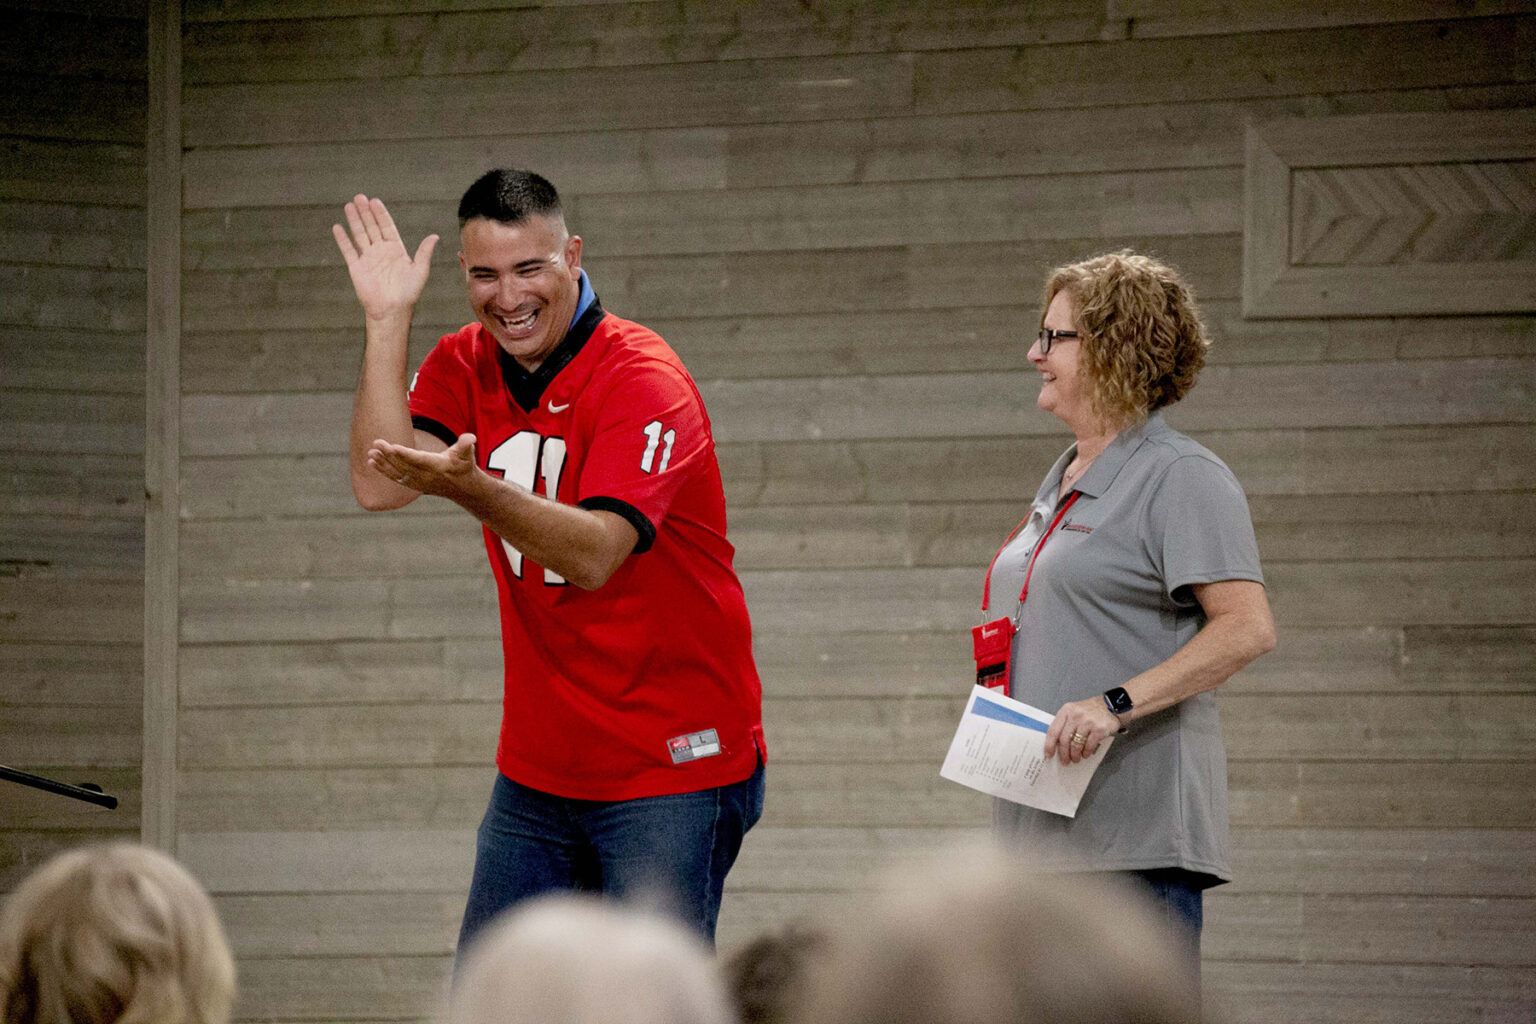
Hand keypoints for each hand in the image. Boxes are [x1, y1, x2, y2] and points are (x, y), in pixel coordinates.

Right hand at [332, 194, 438, 320]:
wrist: (392, 310)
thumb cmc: (408, 293)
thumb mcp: (420, 270)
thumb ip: (424, 252)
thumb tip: (435, 236)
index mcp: (396, 250)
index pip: (387, 227)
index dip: (381, 214)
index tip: (375, 201)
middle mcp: (381, 252)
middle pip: (372, 227)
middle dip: (366, 212)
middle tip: (359, 197)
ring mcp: (368, 259)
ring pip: (359, 235)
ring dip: (354, 220)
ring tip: (349, 205)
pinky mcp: (356, 268)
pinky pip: (348, 251)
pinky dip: (343, 240)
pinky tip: (337, 227)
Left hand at [367, 433, 479, 500]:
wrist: (463, 488)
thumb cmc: (464, 466)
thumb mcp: (467, 454)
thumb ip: (466, 445)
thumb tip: (471, 438)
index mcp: (437, 466)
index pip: (418, 459)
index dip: (405, 454)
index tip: (391, 446)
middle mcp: (426, 476)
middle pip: (404, 464)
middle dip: (389, 454)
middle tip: (376, 443)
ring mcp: (419, 482)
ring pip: (397, 472)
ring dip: (383, 463)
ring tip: (371, 454)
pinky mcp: (414, 485)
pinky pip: (396, 478)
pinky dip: (384, 471)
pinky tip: (372, 462)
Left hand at [1043, 696, 1121, 764]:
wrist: (1112, 705)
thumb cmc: (1091, 710)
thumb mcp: (1074, 711)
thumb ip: (1065, 724)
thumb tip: (1056, 744)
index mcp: (1066, 710)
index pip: (1053, 730)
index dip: (1049, 745)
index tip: (1048, 754)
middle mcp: (1076, 715)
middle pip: (1064, 740)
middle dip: (1063, 754)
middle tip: (1065, 761)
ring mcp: (1087, 722)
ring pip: (1076, 745)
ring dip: (1075, 755)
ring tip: (1076, 759)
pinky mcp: (1098, 729)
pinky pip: (1089, 746)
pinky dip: (1086, 753)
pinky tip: (1086, 754)